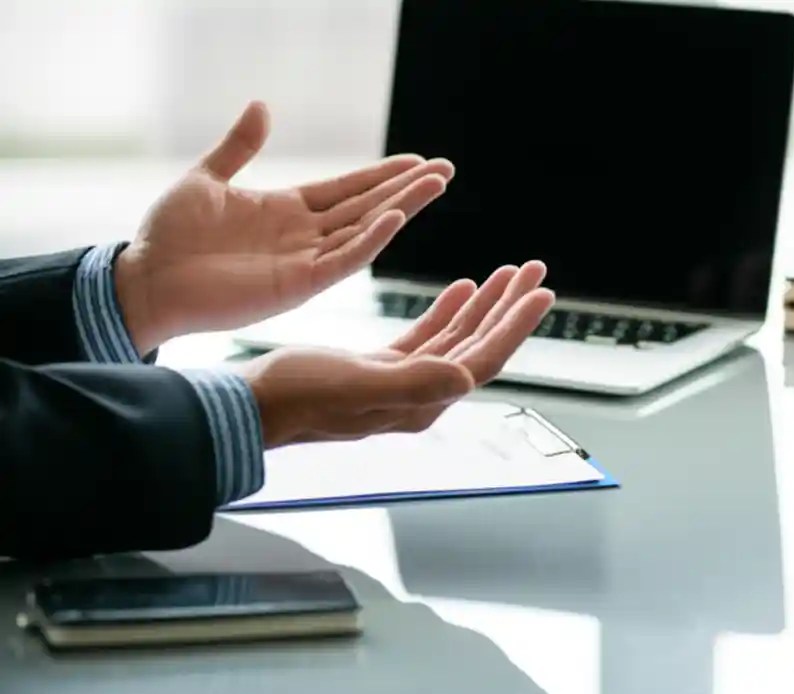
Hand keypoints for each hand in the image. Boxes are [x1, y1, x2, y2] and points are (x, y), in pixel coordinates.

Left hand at [114, 101, 454, 353]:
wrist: (146, 280)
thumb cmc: (168, 236)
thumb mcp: (206, 178)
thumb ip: (240, 147)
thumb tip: (263, 107)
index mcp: (287, 211)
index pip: (348, 189)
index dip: (383, 175)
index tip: (418, 161)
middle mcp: (305, 237)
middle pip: (368, 206)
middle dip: (408, 188)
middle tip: (446, 170)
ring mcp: (306, 262)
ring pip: (366, 230)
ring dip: (402, 208)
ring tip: (435, 186)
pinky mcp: (298, 285)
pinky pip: (344, 261)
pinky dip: (370, 241)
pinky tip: (394, 219)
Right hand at [241, 261, 553, 447]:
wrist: (252, 405)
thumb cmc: (298, 397)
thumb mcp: (357, 384)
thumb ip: (414, 383)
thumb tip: (466, 380)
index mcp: (423, 401)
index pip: (483, 359)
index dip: (515, 327)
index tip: (543, 293)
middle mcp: (420, 394)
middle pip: (479, 345)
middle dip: (509, 308)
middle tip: (535, 271)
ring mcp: (401, 382)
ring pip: (457, 338)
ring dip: (484, 304)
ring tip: (509, 273)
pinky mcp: (379, 368)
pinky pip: (427, 336)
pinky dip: (448, 310)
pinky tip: (462, 288)